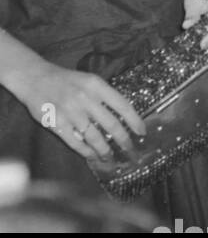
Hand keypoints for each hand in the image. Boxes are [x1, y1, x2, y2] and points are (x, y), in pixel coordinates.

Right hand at [6, 56, 145, 162]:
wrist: (36, 79)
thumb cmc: (67, 80)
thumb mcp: (90, 80)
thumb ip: (104, 96)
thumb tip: (121, 117)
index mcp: (97, 85)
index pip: (123, 105)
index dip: (135, 121)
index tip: (142, 132)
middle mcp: (86, 98)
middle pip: (111, 124)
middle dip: (123, 140)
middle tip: (130, 150)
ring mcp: (71, 113)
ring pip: (94, 137)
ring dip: (104, 150)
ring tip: (111, 158)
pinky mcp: (57, 124)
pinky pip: (75, 142)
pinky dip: (86, 151)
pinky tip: (92, 156)